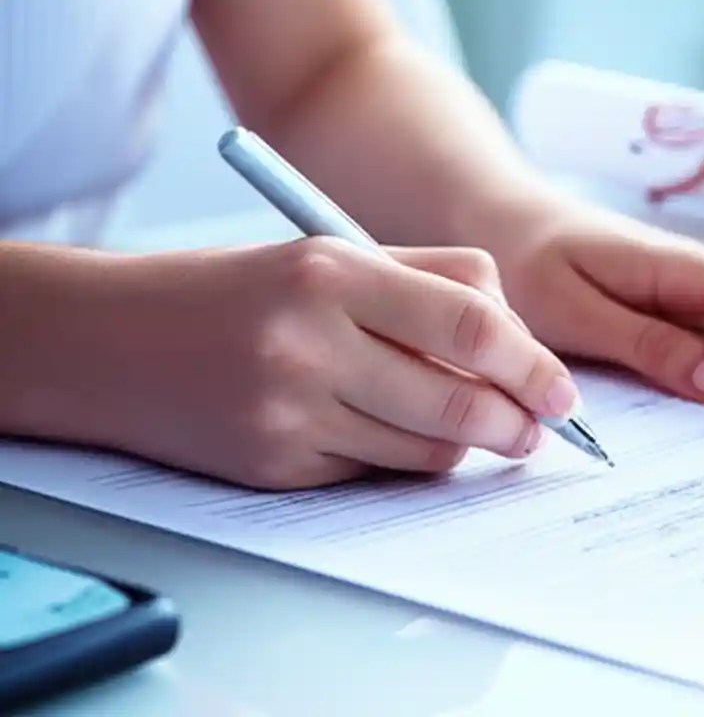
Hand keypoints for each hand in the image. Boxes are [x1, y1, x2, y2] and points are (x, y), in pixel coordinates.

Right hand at [84, 238, 576, 488]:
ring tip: (466, 425)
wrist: (115, 342)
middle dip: (517, 423)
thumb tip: (524, 346)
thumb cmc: (244, 293)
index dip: (532, 362)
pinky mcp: (276, 467)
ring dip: (463, 444)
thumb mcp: (332, 257)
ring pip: (427, 449)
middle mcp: (310, 341)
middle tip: (536, 428)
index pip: (470, 320)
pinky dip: (399, 459)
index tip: (562, 391)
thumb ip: (432, 285)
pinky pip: (376, 473)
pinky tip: (380, 432)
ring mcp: (290, 411)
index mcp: (332, 271)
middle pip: (459, 399)